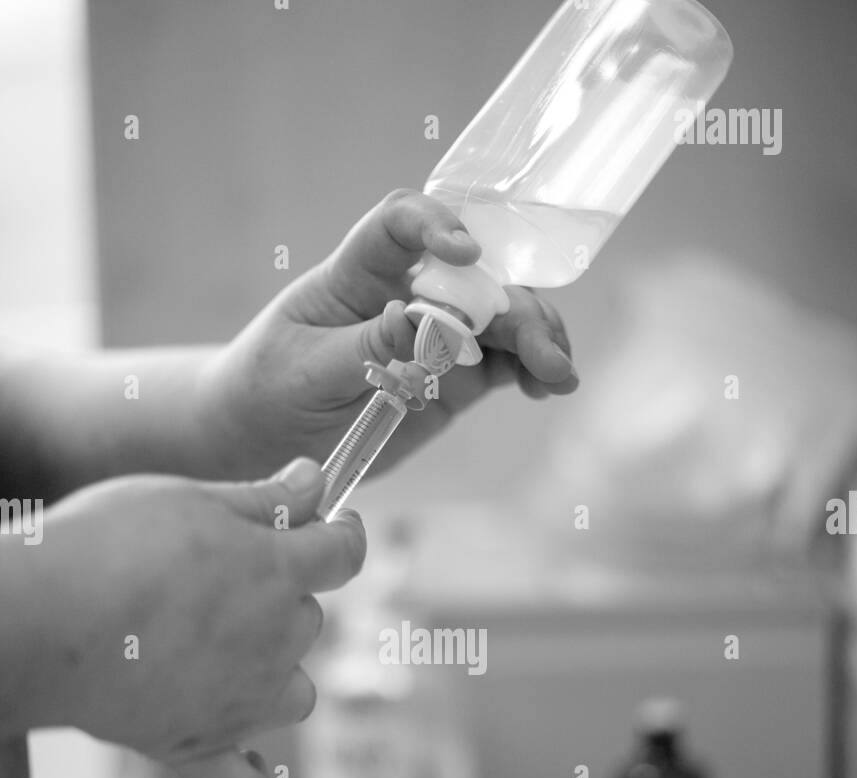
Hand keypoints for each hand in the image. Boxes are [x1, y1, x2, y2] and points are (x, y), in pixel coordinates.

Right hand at [39, 458, 364, 777]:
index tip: (333, 524)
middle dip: (283, 595)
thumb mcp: (191, 498)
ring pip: (297, 696)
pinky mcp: (194, 749)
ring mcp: (240, 705)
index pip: (343, 553)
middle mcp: (275, 644)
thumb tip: (317, 483)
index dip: (343, 533)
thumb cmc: (111, 545)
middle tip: (221, 575)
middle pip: (310, 621)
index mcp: (278, 573)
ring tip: (231, 652)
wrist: (46, 621)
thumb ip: (263, 499)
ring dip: (279, 675)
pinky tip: (254, 764)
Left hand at [199, 189, 577, 478]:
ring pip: (501, 319)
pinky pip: (504, 364)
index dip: (436, 226)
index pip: (400, 224)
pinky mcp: (454, 378)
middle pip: (474, 278)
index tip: (468, 254)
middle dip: (514, 306)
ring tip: (559, 376)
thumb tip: (423, 321)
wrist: (261, 437)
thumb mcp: (307, 371)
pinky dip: (531, 370)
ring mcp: (436, 336)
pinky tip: (548, 385)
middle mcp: (406, 292)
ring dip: (536, 339)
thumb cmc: (268, 389)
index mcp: (357, 273)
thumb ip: (370, 346)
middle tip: (543, 352)